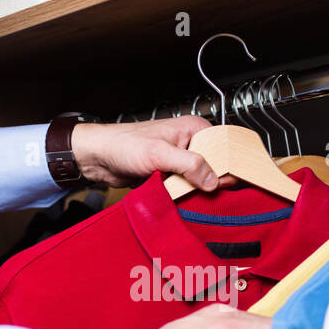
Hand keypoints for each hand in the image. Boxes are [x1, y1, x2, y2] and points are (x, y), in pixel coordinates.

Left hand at [71, 117, 218, 191]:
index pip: (225, 148)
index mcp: (194, 129)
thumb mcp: (159, 153)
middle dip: (211, 182)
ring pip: (201, 181)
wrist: (99, 158)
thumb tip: (212, 179)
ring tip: (186, 195)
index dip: (229, 167)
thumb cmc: (123, 145)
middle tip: (202, 192)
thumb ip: (189, 164)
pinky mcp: (172, 175)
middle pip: (216, 167)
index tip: (227, 184)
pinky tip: (179, 198)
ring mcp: (182, 161)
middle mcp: (191, 143)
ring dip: (195, 191)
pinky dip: (184, 196)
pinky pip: (187, 188)